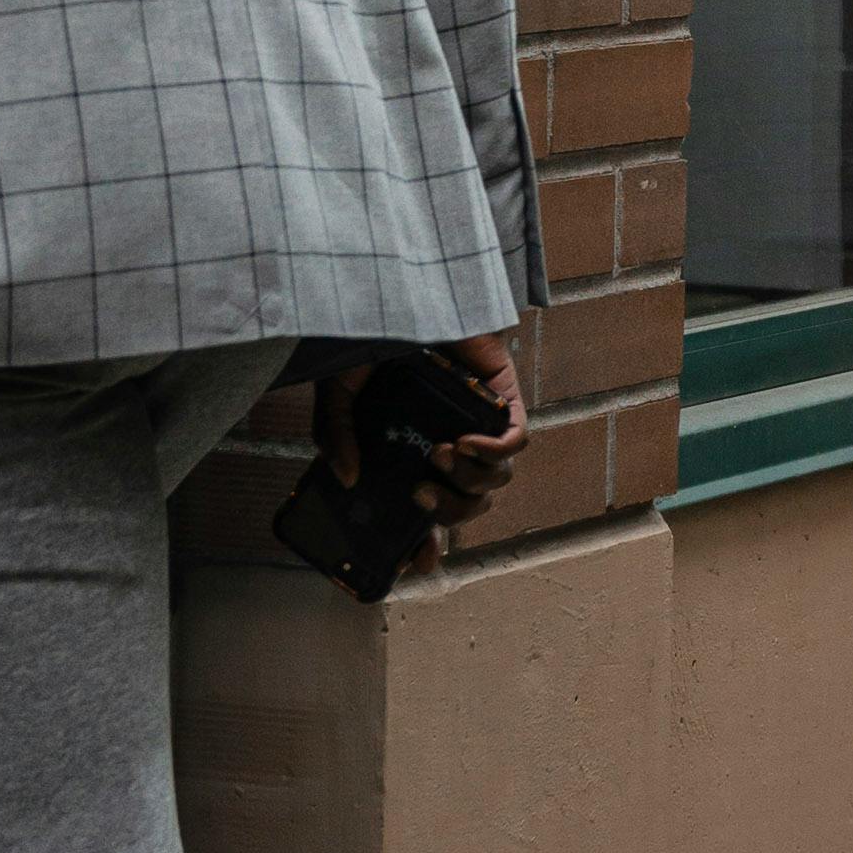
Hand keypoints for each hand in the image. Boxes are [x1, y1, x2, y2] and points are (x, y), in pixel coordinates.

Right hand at [315, 331, 527, 569]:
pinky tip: (466, 443)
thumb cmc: (366, 338)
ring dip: (468, 479)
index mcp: (415, 451)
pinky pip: (517, 441)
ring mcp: (480, 421)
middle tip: (419, 493)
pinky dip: (496, 451)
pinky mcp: (503, 396)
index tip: (414, 563)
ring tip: (437, 454)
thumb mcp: (337, 394)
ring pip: (496, 479)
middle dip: (449, 512)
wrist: (394, 289)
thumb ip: (335, 436)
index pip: (433, 512)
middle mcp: (451, 441)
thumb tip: (349, 479)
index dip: (427, 544)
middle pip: (471, 504)